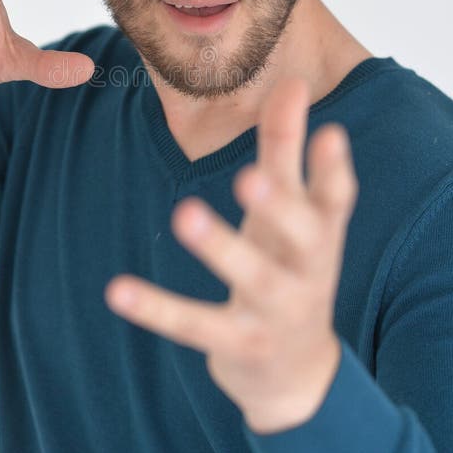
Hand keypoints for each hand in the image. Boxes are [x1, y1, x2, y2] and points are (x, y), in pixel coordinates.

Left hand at [104, 76, 357, 433]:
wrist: (296, 371)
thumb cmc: (290, 266)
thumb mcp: (291, 211)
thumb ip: (286, 148)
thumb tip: (293, 82)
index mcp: (321, 233)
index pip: (334, 199)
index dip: (333, 169)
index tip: (329, 131)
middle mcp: (307, 270)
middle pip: (300, 237)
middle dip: (278, 207)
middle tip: (249, 177)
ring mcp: (276, 311)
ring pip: (252, 278)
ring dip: (220, 247)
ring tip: (185, 214)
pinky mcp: (239, 344)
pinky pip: (197, 326)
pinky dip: (159, 309)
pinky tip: (118, 290)